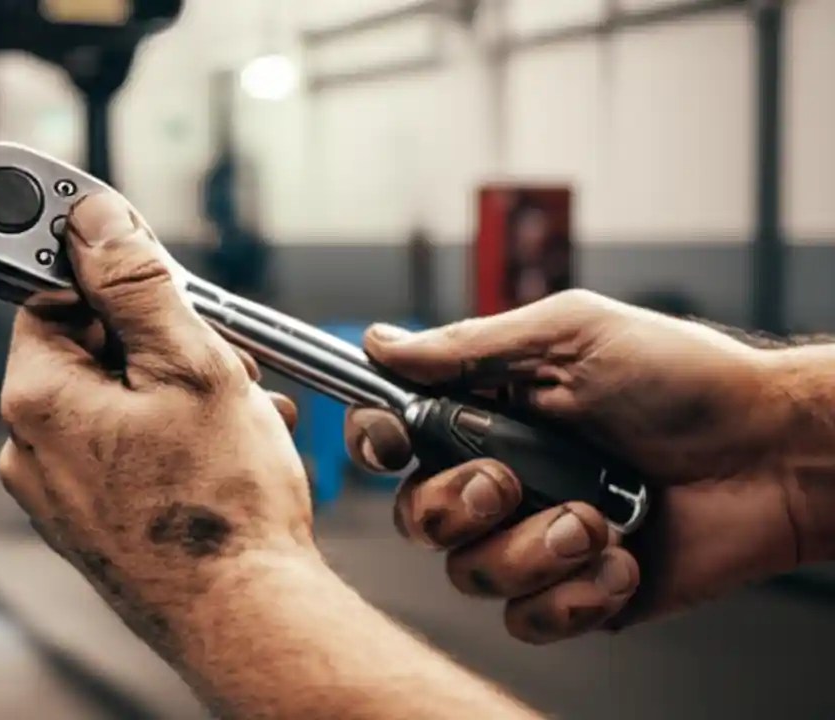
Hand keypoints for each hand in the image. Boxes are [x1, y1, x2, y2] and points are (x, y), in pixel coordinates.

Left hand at [0, 192, 310, 651]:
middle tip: (221, 356)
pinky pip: (126, 451)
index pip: (51, 297)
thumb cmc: (219, 504)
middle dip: (162, 340)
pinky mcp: (94, 521)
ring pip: (118, 401)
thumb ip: (137, 284)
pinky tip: (227, 446)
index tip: (153, 269)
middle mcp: (32, 449)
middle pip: (91, 350)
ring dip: (180, 388)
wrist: (245, 616)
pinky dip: (175, 436)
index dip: (110, 277)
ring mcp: (61, 493)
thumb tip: (95, 221)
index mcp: (37, 400)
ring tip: (239, 409)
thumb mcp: (189, 365)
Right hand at [346, 290, 812, 642]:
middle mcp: (501, 478)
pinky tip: (621, 559)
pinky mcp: (573, 592)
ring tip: (597, 520)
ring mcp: (534, 538)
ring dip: (533, 550)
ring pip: (469, 574)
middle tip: (508, 483)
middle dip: (456, 506)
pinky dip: (574, 595)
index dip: (377, 443)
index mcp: (488, 413)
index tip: (398, 443)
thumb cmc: (684, 382)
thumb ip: (470, 347)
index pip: (395, 434)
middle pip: (415, 516)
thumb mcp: (571, 336)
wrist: (771, 456)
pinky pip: (526, 619)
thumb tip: (381, 343)